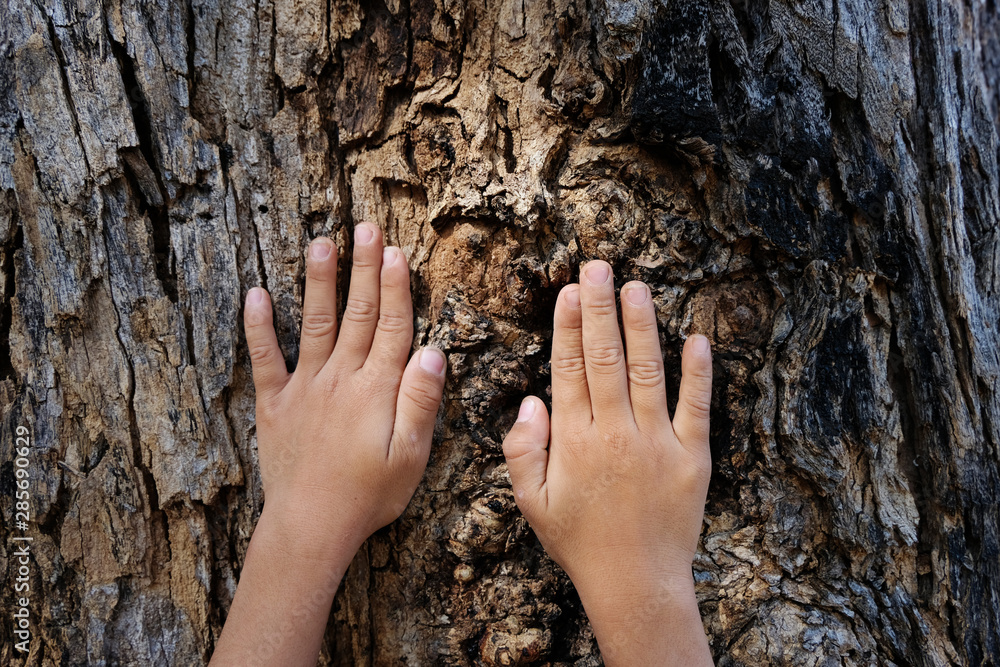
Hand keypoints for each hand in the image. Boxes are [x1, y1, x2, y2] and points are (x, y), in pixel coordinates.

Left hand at [212, 225, 445, 665]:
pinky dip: (258, 327)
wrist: (311, 526)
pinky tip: (256, 295)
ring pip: (315, 324)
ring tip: (321, 243)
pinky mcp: (275, 404)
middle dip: (364, 269)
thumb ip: (420, 400)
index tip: (396, 251)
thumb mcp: (412, 455)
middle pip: (357, 314)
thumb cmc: (369, 495)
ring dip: (319, 283)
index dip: (395, 287)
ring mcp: (305, 388)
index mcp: (376, 389)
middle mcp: (340, 378)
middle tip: (366, 228)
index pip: (391, 326)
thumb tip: (432, 350)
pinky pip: (265, 359)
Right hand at [501, 260, 712, 664]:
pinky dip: (698, 372)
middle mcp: (615, 432)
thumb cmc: (579, 542)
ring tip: (638, 287)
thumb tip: (531, 400)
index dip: (568, 326)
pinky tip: (697, 339)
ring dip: (642, 326)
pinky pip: (696, 406)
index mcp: (574, 441)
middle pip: (605, 357)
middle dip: (600, 308)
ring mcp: (658, 442)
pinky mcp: (694, 457)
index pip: (569, 369)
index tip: (569, 291)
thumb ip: (523, 450)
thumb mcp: (532, 503)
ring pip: (648, 371)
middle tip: (598, 267)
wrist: (636, 583)